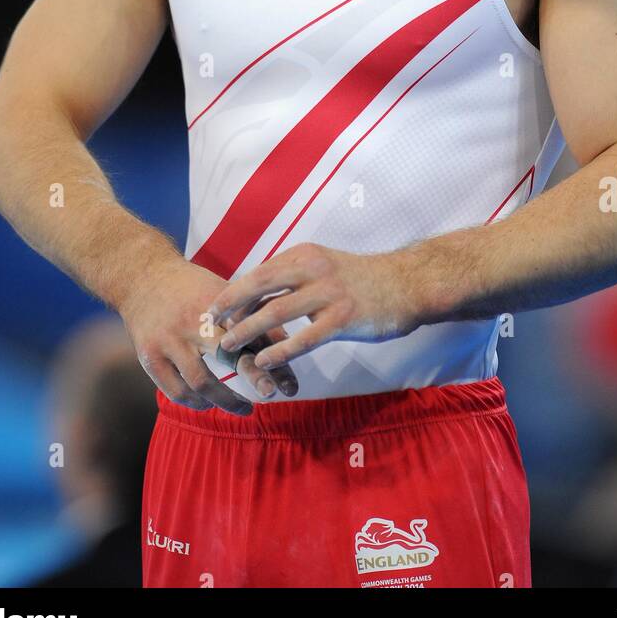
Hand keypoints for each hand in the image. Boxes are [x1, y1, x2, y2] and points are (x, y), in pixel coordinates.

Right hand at [118, 254, 298, 413]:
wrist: (143, 276)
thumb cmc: (192, 286)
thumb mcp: (222, 290)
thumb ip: (252, 315)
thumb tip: (288, 342)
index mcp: (216, 304)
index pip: (250, 334)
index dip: (271, 361)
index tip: (289, 385)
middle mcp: (192, 322)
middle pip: (227, 356)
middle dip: (252, 378)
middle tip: (269, 395)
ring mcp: (168, 341)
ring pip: (200, 382)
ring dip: (224, 400)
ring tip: (243, 407)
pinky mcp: (149, 357)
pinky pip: (175, 391)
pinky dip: (195, 403)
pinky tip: (208, 404)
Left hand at [209, 243, 418, 372]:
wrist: (407, 284)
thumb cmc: (362, 280)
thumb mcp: (324, 266)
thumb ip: (294, 278)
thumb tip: (258, 298)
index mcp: (305, 255)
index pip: (260, 273)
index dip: (234, 292)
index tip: (213, 310)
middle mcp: (313, 268)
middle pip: (259, 286)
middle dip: (230, 306)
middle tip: (209, 326)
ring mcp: (329, 293)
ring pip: (276, 312)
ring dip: (248, 331)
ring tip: (228, 347)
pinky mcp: (343, 318)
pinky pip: (304, 338)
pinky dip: (280, 351)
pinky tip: (264, 362)